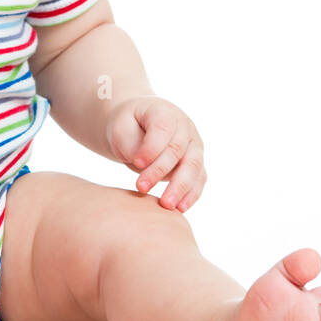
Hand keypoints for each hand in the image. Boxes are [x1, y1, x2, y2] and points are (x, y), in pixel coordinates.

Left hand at [105, 95, 205, 211]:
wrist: (138, 125)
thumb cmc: (128, 126)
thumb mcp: (121, 127)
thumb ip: (132, 144)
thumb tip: (146, 167)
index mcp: (165, 112)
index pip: (163, 129)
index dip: (151, 147)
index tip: (136, 162)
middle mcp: (184, 127)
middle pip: (178, 150)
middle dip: (160, 171)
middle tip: (141, 188)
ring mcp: (194, 145)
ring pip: (193, 167)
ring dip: (180, 188)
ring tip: (166, 205)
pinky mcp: (196, 162)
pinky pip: (199, 179)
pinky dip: (191, 194)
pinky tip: (180, 209)